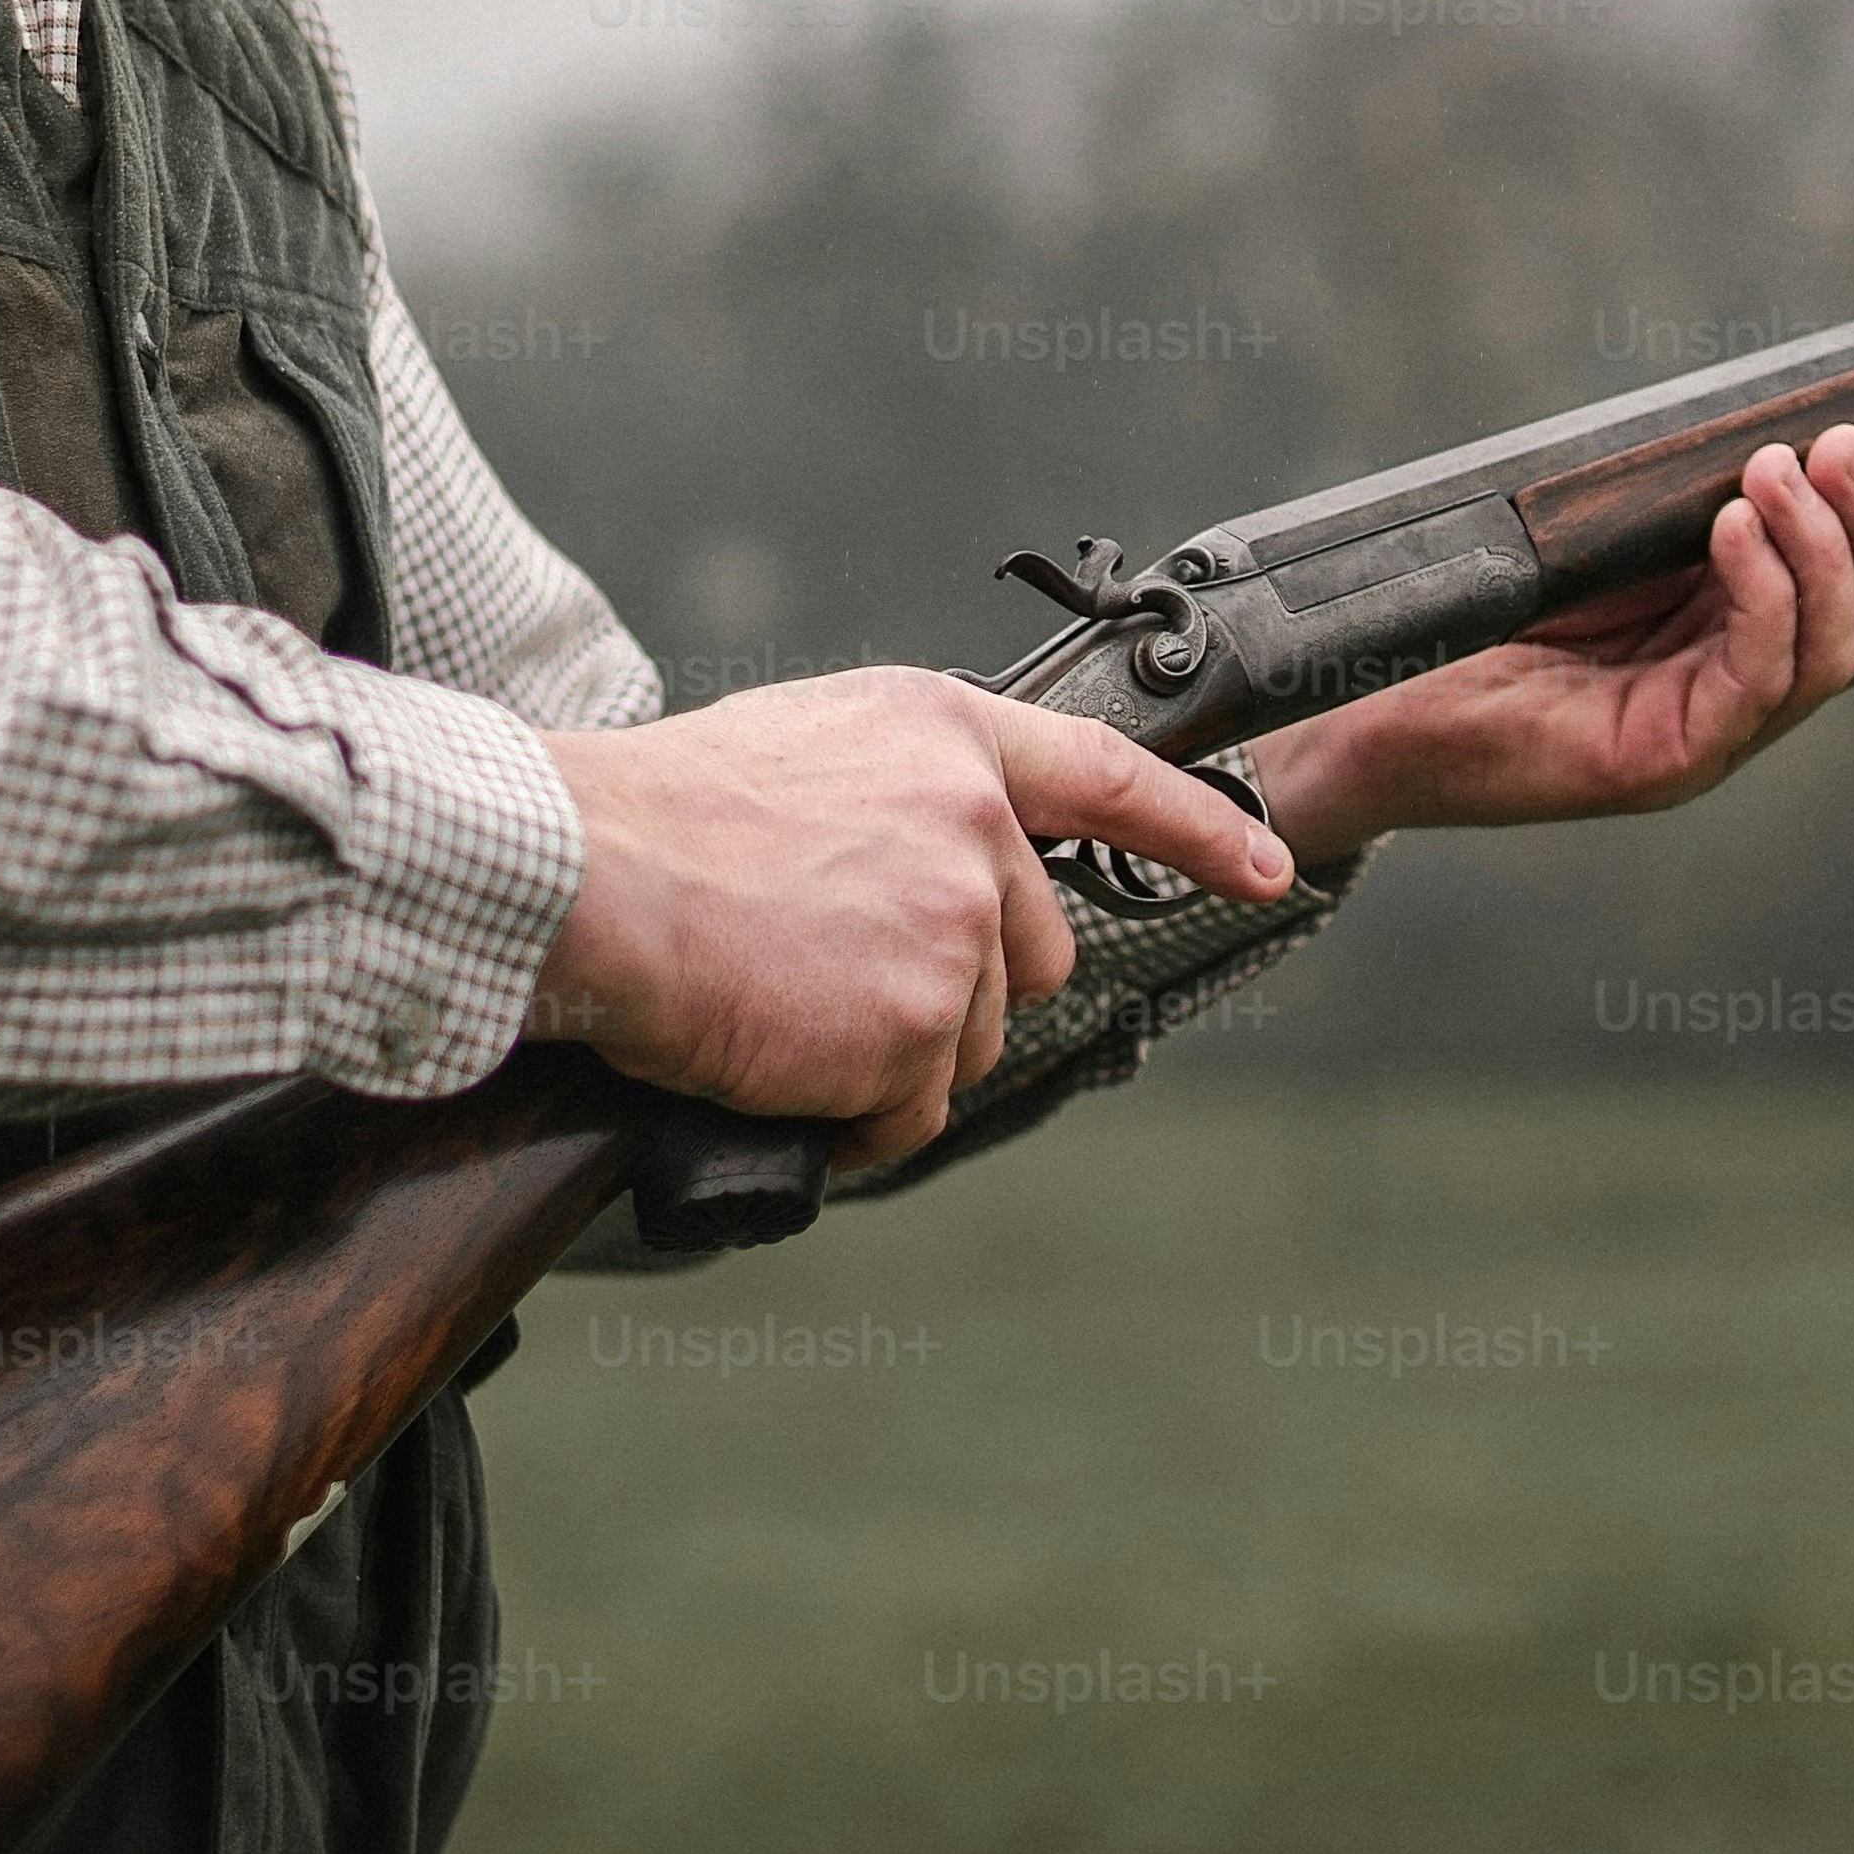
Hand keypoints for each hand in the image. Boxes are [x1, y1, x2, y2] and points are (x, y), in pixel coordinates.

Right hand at [530, 667, 1295, 1160]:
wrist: (585, 875)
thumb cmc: (655, 817)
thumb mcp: (804, 750)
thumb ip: (898, 798)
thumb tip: (928, 879)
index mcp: (945, 735)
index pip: (1112, 777)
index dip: (1201, 829)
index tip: (1267, 867)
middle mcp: (975, 823)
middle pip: (1033, 955)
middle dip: (957, 991)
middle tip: (836, 985)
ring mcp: (956, 927)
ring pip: (970, 1040)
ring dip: (889, 1056)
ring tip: (780, 1012)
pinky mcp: (918, 1025)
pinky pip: (911, 1112)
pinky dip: (853, 1118)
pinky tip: (779, 1066)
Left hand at [1240, 421, 1853, 857]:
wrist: (1360, 703)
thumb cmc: (1472, 618)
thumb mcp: (1604, 537)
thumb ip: (1690, 500)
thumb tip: (1778, 426)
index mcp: (1736, 642)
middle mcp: (1739, 701)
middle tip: (1849, 442)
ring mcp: (1709, 741)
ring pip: (1833, 656)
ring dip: (1824, 552)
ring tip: (1780, 470)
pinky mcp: (1660, 764)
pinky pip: (1755, 683)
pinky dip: (1766, 600)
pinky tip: (1738, 531)